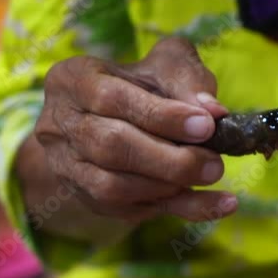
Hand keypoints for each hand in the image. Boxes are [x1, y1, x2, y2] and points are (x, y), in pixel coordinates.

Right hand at [24, 38, 236, 240]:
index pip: (110, 99)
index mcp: (71, 80)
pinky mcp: (89, 199)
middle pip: (109, 147)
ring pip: (112, 187)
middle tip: (214, 162)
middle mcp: (58, 125)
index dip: (161, 115)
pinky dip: (181, 209)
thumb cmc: (148, 83)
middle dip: (169, 159)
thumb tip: (213, 111)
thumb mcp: (167, 64)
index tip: (206, 125)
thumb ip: (188, 78)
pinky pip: (132, 213)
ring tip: (211, 174)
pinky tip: (218, 204)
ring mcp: (68, 167)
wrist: (125, 117)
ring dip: (168, 186)